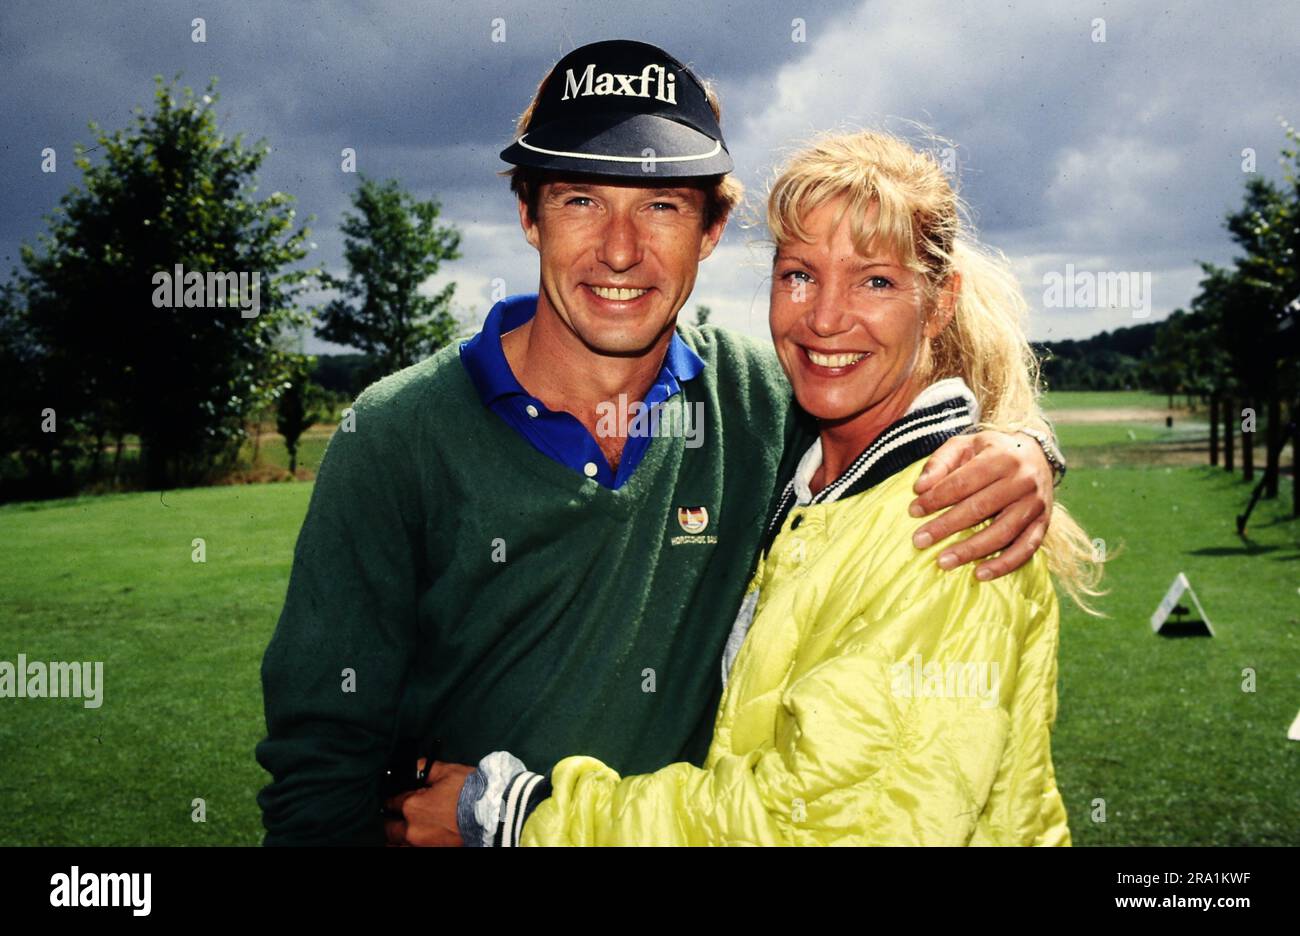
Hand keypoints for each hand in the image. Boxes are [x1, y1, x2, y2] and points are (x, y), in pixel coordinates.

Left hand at [383, 759, 474, 846]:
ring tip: (401, 834)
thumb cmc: (471, 792)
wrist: (493, 815)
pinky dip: (408, 847)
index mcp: (412, 806)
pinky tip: (412, 843)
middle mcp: (412, 829)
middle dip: (393, 820)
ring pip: (396, 845)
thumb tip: (414, 767)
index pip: (392, 802)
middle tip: (398, 816)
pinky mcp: (434, 852)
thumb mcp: (448, 771)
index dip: (395, 799)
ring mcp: (422, 845)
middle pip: (391, 828)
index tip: (398, 799)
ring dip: (397, 838)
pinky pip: (410, 851)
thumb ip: (425, 768)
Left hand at [908, 429, 1053, 579]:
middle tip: (919, 541)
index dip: (936, 498)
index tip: (913, 511)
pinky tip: (980, 574)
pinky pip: (1026, 548)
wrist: (1036, 453)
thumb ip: (940, 462)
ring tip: (943, 562)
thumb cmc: (991, 451)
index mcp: (1001, 457)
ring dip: (971, 550)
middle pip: (980, 508)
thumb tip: (919, 488)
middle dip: (946, 527)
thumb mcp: (965, 445)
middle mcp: (1023, 480)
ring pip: (1002, 532)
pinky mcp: (1043, 523)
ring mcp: (1035, 504)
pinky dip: (1004, 564)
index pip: (963, 482)